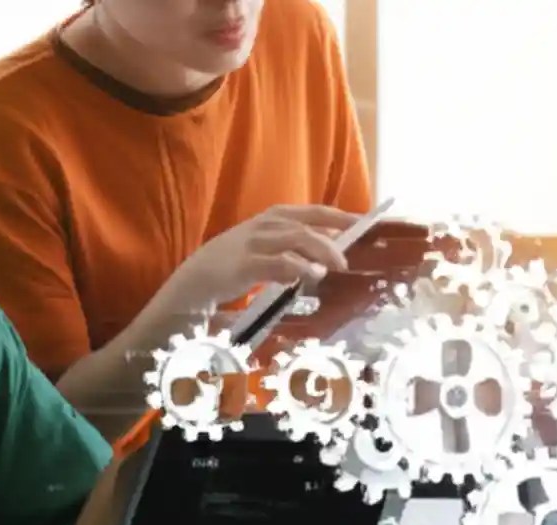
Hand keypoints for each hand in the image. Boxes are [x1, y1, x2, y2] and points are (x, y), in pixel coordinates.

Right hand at [162, 204, 355, 311]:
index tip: (362, 223)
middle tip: (347, 259)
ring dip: (319, 252)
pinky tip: (310, 276)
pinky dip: (298, 268)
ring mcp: (253, 243)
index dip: (337, 216)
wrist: (194, 280)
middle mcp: (263, 225)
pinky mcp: (244, 265)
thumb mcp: (265, 249)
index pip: (311, 212)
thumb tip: (328, 254)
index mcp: (271, 218)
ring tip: (334, 268)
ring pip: (295, 239)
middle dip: (332, 237)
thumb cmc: (234, 265)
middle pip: (305, 224)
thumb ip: (293, 248)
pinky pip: (277, 263)